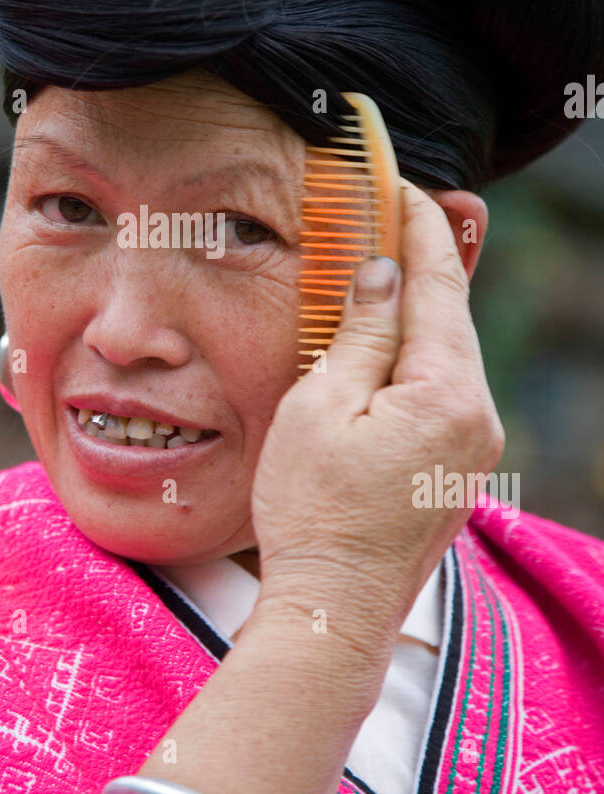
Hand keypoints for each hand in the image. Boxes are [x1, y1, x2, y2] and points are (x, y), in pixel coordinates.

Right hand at [251, 181, 504, 644]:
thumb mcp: (321, 407)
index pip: (440, 285)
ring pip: (449, 354)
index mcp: (447, 393)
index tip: (402, 184)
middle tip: (392, 211)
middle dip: (423, 261)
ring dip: (418, 310)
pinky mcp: (460, 468)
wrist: (335, 609)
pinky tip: (390, 342)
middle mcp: (479, 415)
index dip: (421, 228)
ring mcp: (476, 446)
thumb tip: (384, 273)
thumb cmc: (313, 511)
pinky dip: (418, 355)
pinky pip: (445, 390)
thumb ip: (362, 333)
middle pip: (452, 316)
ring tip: (383, 267)